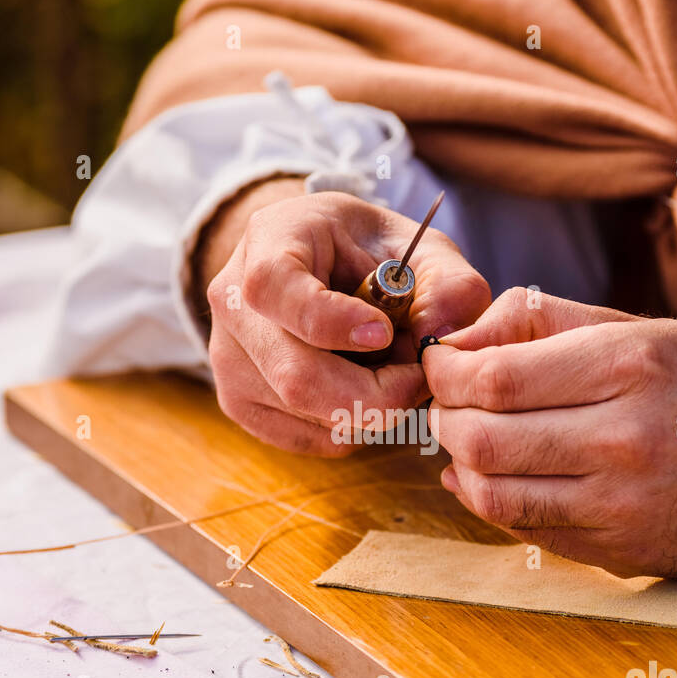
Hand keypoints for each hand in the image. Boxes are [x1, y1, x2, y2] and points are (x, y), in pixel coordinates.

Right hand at [199, 184, 488, 455]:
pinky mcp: (237, 400)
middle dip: (374, 392)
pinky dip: (347, 428)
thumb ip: (449, 285)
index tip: (384, 332)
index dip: (332, 322)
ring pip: (300, 411)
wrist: (320, 264)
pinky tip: (364, 396)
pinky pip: (299, 437)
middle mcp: (232, 301)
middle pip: (294, 375)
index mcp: (270, 240)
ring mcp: (227, 356)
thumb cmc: (369, 253)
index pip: (276, 289)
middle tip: (419, 380)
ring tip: (393, 378)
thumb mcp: (418, 246)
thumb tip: (442, 339)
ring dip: (367, 410)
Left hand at [422, 289, 676, 577]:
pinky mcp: (620, 553)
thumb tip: (457, 341)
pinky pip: (524, 530)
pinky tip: (490, 476)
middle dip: (445, 418)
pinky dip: (490, 502)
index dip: (447, 373)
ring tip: (466, 438)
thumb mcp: (637, 329)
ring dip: (459, 464)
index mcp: (633, 367)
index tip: (439, 364)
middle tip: (446, 403)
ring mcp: (623, 506)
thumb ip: (539, 320)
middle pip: (485, 439)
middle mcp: (628, 439)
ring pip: (494, 494)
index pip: (497, 378)